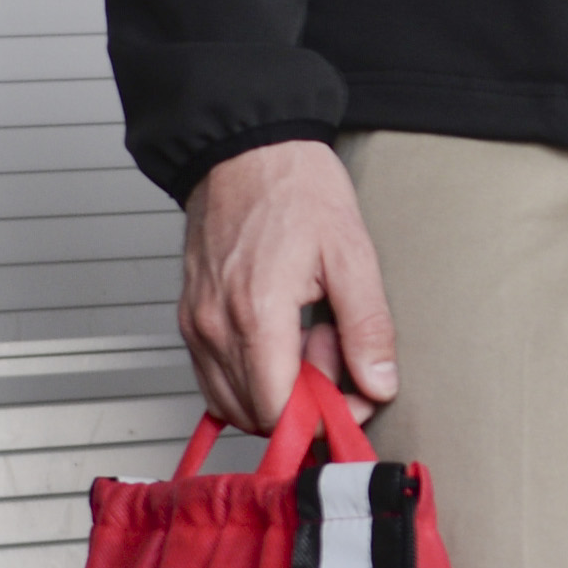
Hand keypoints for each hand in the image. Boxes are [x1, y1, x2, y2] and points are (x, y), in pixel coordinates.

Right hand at [180, 138, 394, 425]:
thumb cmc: (295, 189)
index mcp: (257, 313)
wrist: (246, 148)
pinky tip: (283, 337)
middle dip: (304, 402)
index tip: (353, 397)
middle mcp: (215, 326)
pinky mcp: (189, 319)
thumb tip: (378, 384)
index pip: (279, 412)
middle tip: (336, 351)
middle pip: (256, 414)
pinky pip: (216, 377)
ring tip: (309, 338)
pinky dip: (251, 374)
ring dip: (276, 390)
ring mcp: (195, 324)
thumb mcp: (352, 254)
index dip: (322, 418)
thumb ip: (367, 328)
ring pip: (232, 402)